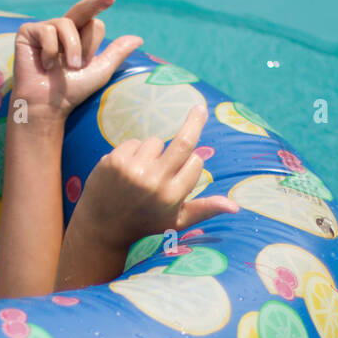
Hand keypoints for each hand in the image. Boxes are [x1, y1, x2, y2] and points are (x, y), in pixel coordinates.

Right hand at [12, 0, 142, 121]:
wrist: (47, 105)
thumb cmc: (71, 92)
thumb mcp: (100, 70)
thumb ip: (117, 52)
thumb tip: (139, 38)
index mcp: (78, 37)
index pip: (95, 24)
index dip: (94, 43)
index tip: (86, 62)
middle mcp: (61, 30)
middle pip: (83, 9)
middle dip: (96, 2)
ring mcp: (44, 29)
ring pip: (66, 23)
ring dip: (70, 48)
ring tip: (64, 67)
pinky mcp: (27, 32)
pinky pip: (47, 30)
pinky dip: (50, 50)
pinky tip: (44, 64)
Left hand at [68, 104, 238, 250]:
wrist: (100, 229)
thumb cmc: (143, 225)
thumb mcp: (175, 222)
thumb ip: (205, 210)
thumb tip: (236, 207)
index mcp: (172, 197)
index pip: (196, 163)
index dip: (192, 163)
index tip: (185, 169)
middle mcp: (154, 182)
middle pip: (183, 142)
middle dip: (195, 122)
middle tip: (200, 108)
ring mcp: (133, 170)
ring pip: (155, 142)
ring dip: (153, 152)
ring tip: (140, 174)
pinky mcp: (114, 160)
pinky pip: (134, 142)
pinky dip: (133, 152)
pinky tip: (126, 171)